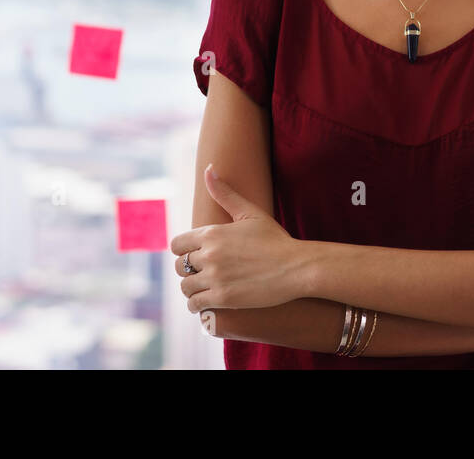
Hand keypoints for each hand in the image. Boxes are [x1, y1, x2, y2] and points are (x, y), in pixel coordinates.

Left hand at [170, 164, 310, 312]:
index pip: (177, 245)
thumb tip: (209, 169)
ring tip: (204, 288)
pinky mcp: (223, 299)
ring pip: (185, 287)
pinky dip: (197, 305)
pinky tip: (207, 301)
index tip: (194, 255)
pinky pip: (195, 304)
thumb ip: (225, 193)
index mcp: (212, 233)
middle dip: (188, 270)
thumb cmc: (275, 239)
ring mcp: (215, 278)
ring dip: (192, 288)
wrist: (297, 267)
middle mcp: (209, 255)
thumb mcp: (250, 213)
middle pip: (179, 266)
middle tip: (202, 273)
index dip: (183, 251)